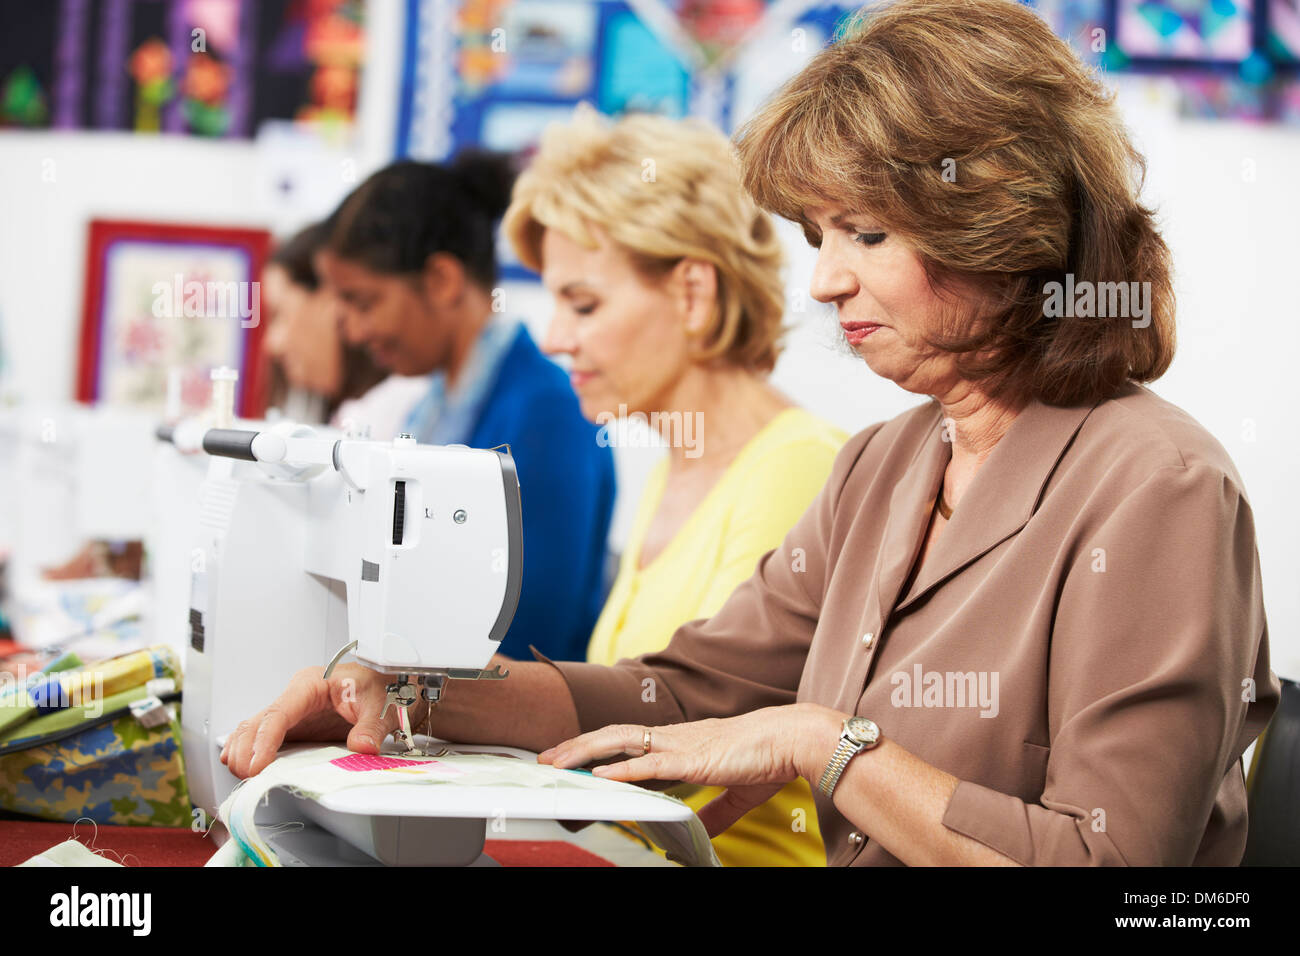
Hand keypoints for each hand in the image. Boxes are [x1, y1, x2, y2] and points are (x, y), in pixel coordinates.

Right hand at [220, 663, 417, 778]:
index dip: (264, 739)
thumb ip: (372, 726)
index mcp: (312, 684)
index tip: (257, 763)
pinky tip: (243, 765)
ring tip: (240, 774)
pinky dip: (249, 750)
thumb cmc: (383, 687)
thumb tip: (362, 746)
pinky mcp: (295, 727)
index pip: (279, 712)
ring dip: (242, 750)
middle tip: (247, 775)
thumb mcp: (383, 705)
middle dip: (246, 749)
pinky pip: (263, 736)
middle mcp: (296, 696)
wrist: (392, 689)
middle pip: (259, 722)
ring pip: (254, 728)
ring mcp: (293, 712)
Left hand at [537, 703, 835, 836]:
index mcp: (682, 742)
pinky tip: (601, 775)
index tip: (573, 757)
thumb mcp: (734, 790)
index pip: (629, 740)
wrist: (793, 738)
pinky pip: (649, 763)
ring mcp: (680, 744)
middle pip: (613, 735)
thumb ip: (714, 811)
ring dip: (585, 751)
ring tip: (557, 762)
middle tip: (547, 758)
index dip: (598, 747)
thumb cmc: (768, 756)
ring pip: (620, 742)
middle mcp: (674, 737)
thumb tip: (697, 829)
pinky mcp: (692, 756)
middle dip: (576, 746)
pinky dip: (621, 769)